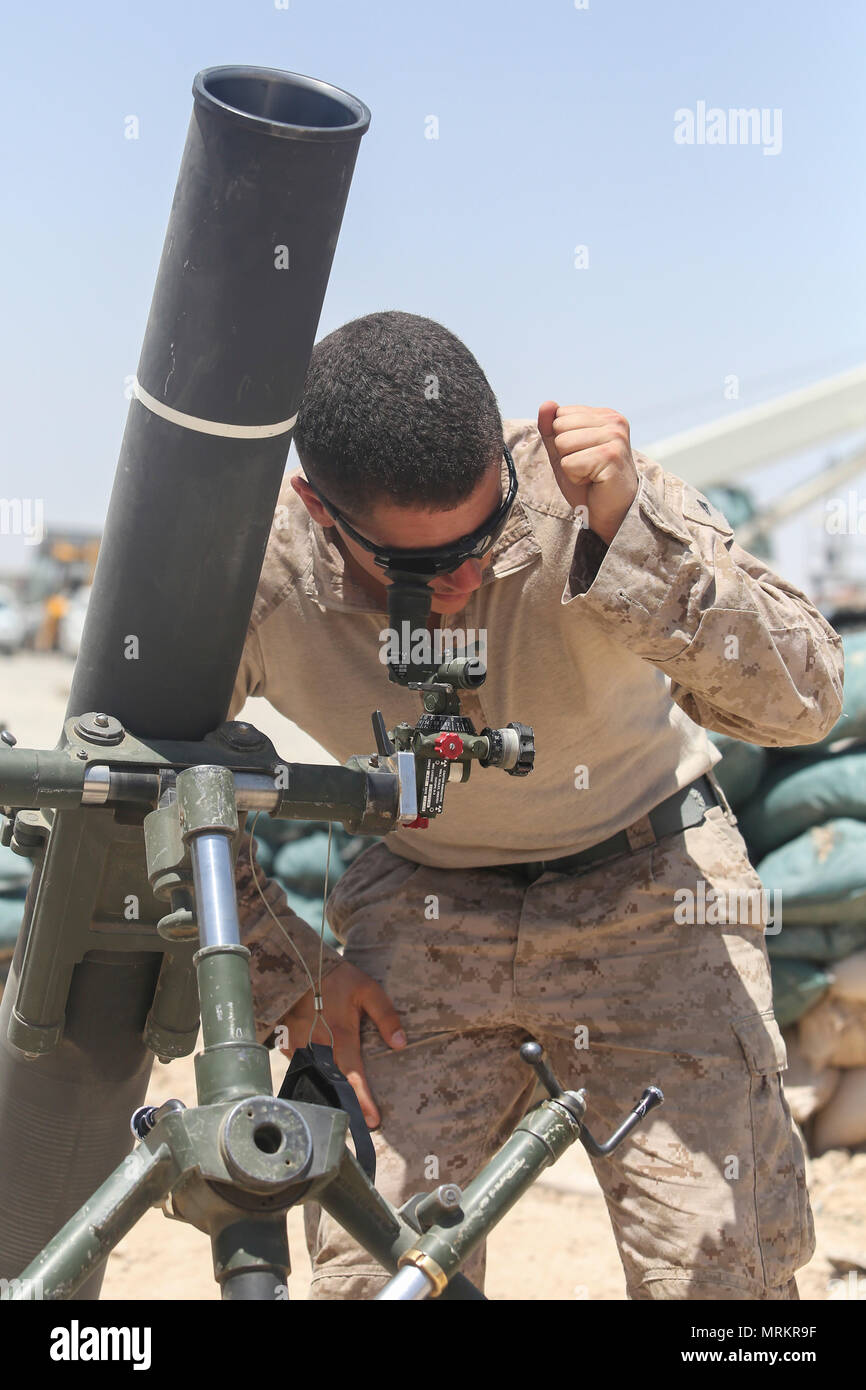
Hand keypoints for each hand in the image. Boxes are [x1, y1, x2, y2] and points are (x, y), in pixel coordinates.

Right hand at [280, 960, 405, 1128]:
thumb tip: (400, 1043)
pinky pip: (301, 1067)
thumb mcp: (368, 990)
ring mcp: (299, 1048)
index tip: (372, 1121)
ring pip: (315, 1080)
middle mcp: (318, 1047)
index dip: (363, 1100)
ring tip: (342, 1108)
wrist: (298, 965)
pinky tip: (322, 1081)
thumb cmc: (337, 978)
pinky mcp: (287, 1046)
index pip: (353, 1076)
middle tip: (361, 1124)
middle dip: (347, 1106)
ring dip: (328, 1093)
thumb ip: (386, 1016)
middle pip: (333, 1086)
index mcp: (340, 1036)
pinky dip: (312, 1077)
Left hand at [537, 402, 638, 545]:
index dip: (563, 442)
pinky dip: (575, 478)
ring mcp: (615, 437)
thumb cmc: (589, 483)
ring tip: (590, 474)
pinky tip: (594, 482)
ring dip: (570, 467)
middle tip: (586, 468)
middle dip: (565, 454)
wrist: (611, 513)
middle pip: (559, 427)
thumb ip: (551, 428)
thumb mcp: (563, 453)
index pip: (560, 415)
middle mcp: (613, 421)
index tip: (583, 456)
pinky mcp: (611, 456)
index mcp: (604, 415)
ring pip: (563, 444)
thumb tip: (546, 404)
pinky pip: (569, 463)